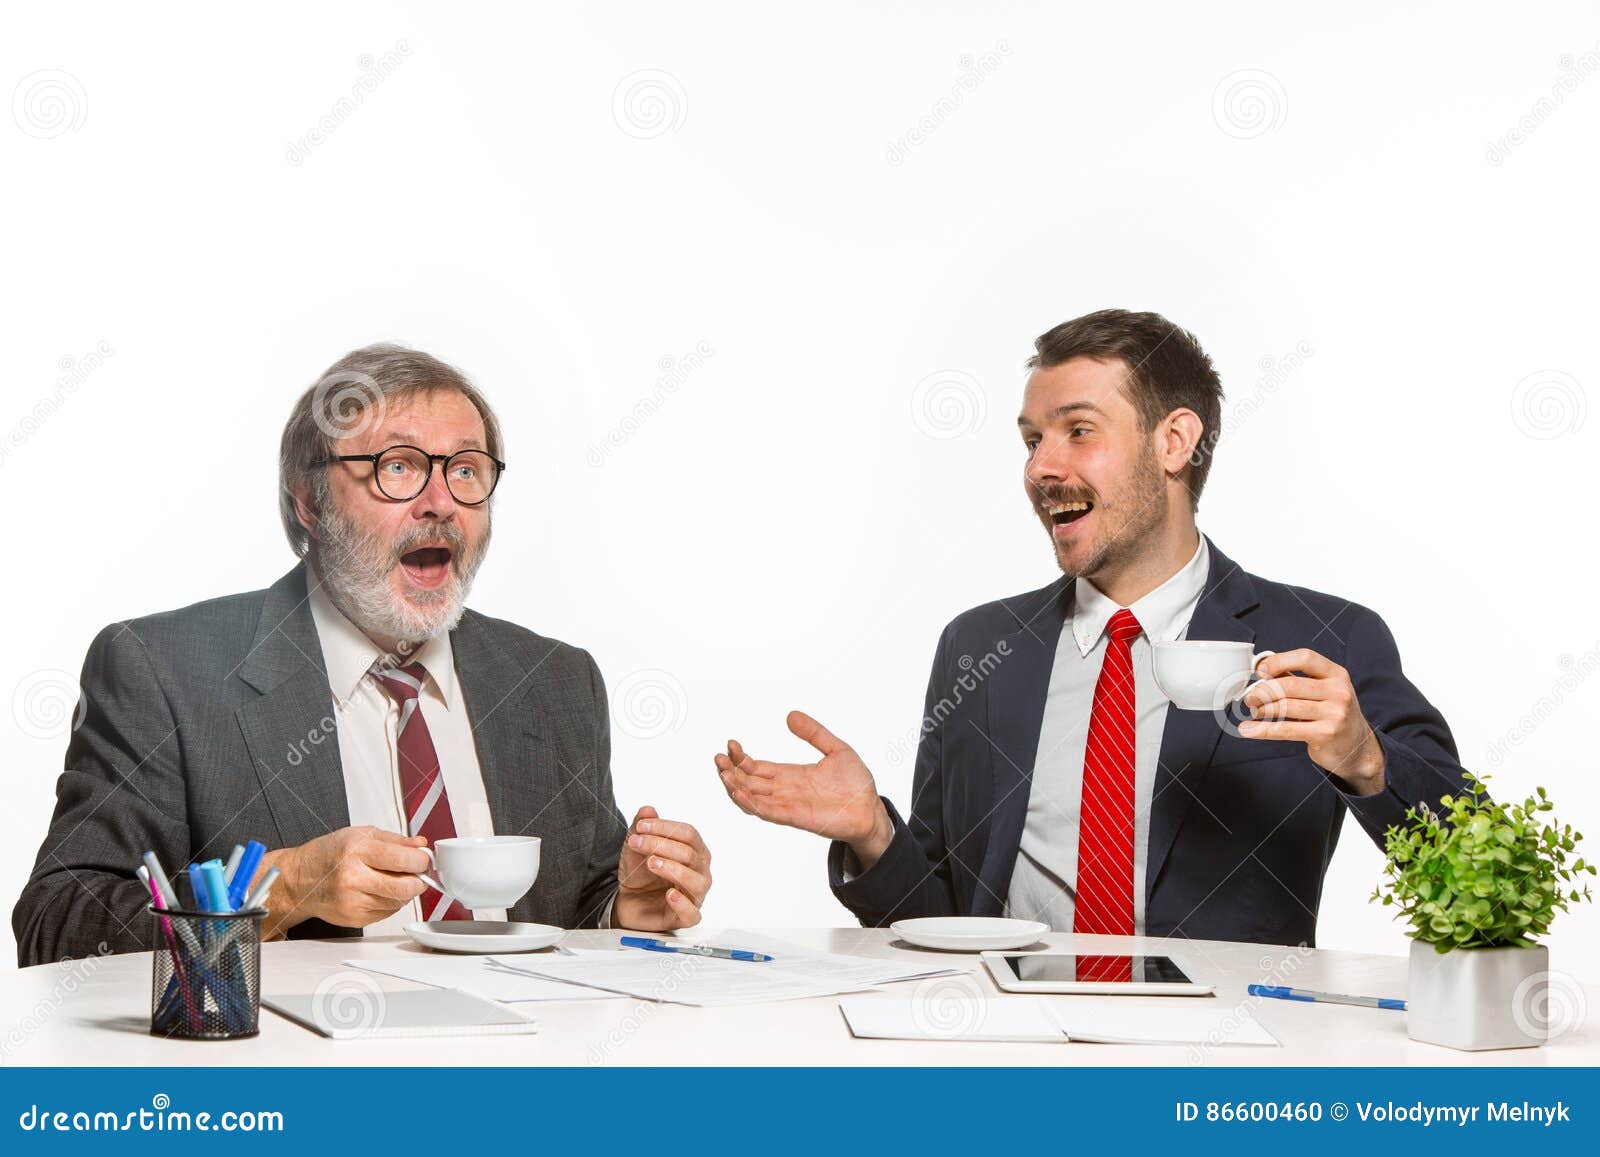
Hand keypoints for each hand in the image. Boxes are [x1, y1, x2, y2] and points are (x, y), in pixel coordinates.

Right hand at [255, 826, 429, 939]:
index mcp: (356, 851)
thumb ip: (395, 840)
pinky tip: (379, 891)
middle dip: (420, 880)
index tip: (424, 859)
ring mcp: (352, 902)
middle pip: (404, 887)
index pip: (403, 859)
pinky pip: (386, 913)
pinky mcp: (353, 919)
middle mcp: (353, 878)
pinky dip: (390, 902)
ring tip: (394, 879)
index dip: (421, 860)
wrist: (298, 880)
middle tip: (419, 873)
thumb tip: (421, 845)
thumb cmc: (328, 854)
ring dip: (405, 892)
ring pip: (398, 902)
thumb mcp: (360, 835)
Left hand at [613, 806, 710, 930]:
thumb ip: (642, 828)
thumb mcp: (636, 848)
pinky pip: (692, 914)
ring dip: (674, 870)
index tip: (641, 826)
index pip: (689, 834)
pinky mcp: (685, 917)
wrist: (629, 901)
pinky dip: (683, 904)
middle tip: (637, 843)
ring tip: (651, 863)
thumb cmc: (641, 873)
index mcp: (695, 851)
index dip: (665, 828)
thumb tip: (648, 810)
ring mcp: (695, 895)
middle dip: (662, 845)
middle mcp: (700, 872)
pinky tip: (669, 894)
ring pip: (697, 882)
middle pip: (691, 855)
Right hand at [715, 711, 893, 867]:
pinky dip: (750, 803)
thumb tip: (790, 715)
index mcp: (790, 775)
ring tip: (723, 772)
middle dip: (730, 770)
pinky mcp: (794, 817)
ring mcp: (787, 805)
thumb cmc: (856, 785)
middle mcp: (784, 791)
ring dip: (734, 786)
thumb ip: (813, 733)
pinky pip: (766, 812)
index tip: (731, 743)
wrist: (871, 809)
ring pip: (751, 797)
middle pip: (748, 781)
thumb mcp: (835, 749)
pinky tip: (739, 792)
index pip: (756, 767)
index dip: (741, 757)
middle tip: (718, 756)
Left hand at [1238, 648, 1385, 794]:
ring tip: (1254, 712)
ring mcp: (1335, 714)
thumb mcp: (1322, 690)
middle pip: (1290, 685)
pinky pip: (1286, 730)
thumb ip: (1295, 679)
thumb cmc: (1332, 713)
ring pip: (1286, 706)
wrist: (1356, 746)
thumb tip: (1261, 669)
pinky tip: (1248, 730)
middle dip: (1263, 691)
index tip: (1260, 671)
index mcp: (1336, 674)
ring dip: (1262, 709)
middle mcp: (1338, 691)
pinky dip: (1262, 730)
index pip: (1305, 658)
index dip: (1278, 661)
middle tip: (1250, 698)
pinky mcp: (1326, 734)